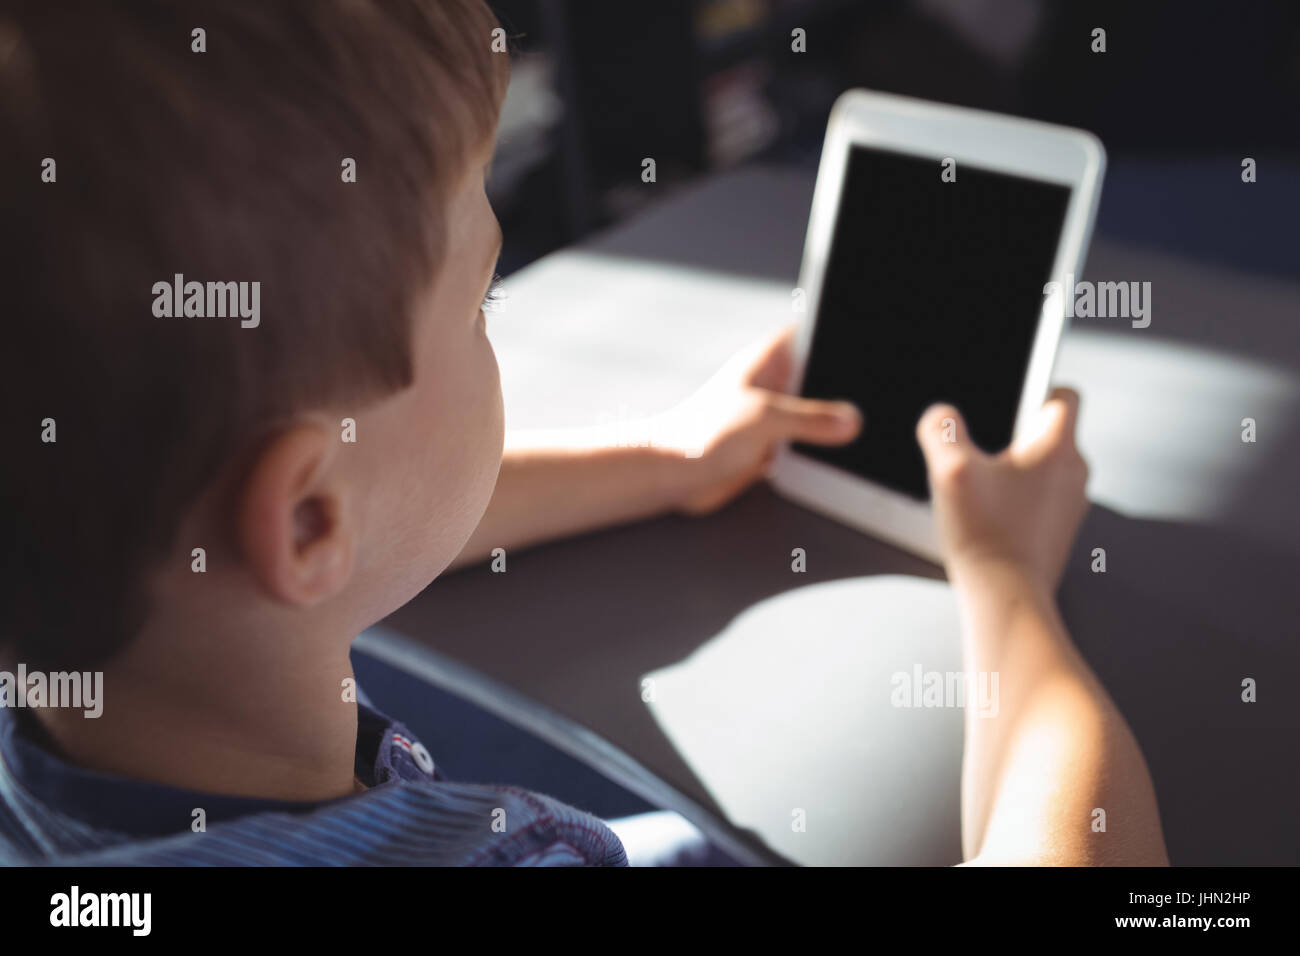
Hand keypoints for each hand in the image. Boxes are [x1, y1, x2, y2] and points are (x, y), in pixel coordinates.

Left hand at [658, 325, 861, 513]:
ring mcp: (774, 415)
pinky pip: (807, 444)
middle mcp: (775, 384)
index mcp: (770, 360)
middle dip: (846, 388)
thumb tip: (851, 420)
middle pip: (822, 378)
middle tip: (877, 397)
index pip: (812, 333)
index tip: (869, 343)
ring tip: (864, 432)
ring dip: (834, 425)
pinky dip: (820, 451)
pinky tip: (840, 458)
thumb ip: (811, 418)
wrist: (672, 476)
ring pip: (817, 414)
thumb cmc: (701, 433)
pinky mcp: (772, 445)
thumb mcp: (764, 419)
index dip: (840, 333)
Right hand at [916, 388, 1088, 596]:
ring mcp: (1070, 505)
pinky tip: (987, 516)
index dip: (1037, 386)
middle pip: (1050, 432)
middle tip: (982, 450)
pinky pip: (1040, 499)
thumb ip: (940, 430)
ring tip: (980, 487)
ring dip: (1015, 470)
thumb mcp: (950, 470)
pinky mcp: (1058, 531)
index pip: (1065, 394)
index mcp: (1058, 447)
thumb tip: (939, 416)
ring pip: (1044, 468)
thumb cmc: (987, 537)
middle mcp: (1074, 473)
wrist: (1007, 598)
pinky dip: (1017, 500)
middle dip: (1015, 435)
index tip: (1010, 397)